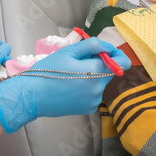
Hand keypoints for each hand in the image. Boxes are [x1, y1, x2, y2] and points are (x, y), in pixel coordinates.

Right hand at [0, 38, 130, 133]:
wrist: (32, 96)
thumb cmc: (48, 70)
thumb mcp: (69, 51)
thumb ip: (93, 46)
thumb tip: (109, 48)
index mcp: (97, 72)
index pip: (123, 63)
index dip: (117, 54)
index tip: (105, 51)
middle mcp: (99, 88)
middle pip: (108, 71)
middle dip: (98, 64)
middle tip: (76, 62)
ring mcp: (94, 101)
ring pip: (99, 82)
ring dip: (91, 76)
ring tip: (70, 75)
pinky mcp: (88, 109)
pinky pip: (93, 94)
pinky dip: (86, 89)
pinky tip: (70, 87)